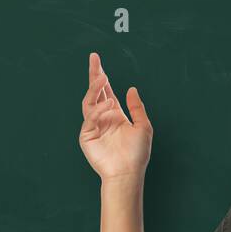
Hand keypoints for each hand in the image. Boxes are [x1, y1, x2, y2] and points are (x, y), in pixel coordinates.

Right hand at [78, 52, 151, 182]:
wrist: (128, 173)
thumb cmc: (137, 153)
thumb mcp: (143, 126)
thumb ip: (137, 107)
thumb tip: (132, 88)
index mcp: (114, 114)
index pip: (105, 91)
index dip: (101, 75)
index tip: (97, 59)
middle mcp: (102, 118)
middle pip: (95, 92)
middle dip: (94, 75)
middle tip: (94, 58)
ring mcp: (93, 126)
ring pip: (89, 102)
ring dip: (95, 88)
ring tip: (103, 78)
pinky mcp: (86, 136)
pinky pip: (90, 118)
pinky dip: (98, 110)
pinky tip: (109, 105)